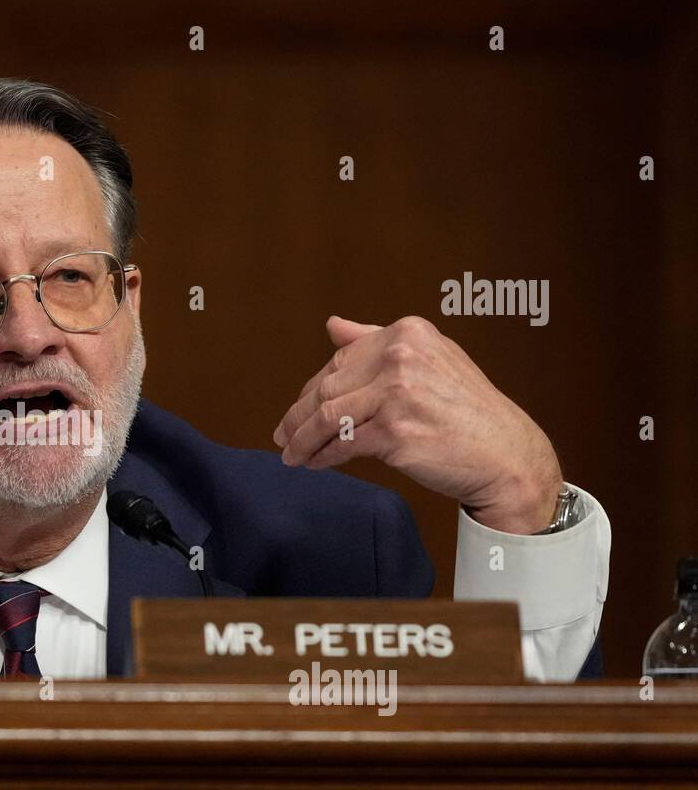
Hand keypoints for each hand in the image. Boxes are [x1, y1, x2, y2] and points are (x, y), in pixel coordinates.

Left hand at [272, 315, 562, 533]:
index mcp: (408, 333)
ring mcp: (397, 392)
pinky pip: (341, 443)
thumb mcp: (430, 360)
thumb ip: (376, 341)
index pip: (341, 359)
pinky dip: (322, 456)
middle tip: (282, 435)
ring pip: (327, 415)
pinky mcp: (394, 430)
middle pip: (327, 385)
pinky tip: (315, 463)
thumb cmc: (467, 413)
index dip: (312, 388)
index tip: (298, 409)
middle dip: (298, 415)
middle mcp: (402, 356)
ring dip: (302, 439)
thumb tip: (332, 325)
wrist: (506, 455)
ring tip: (291, 454)